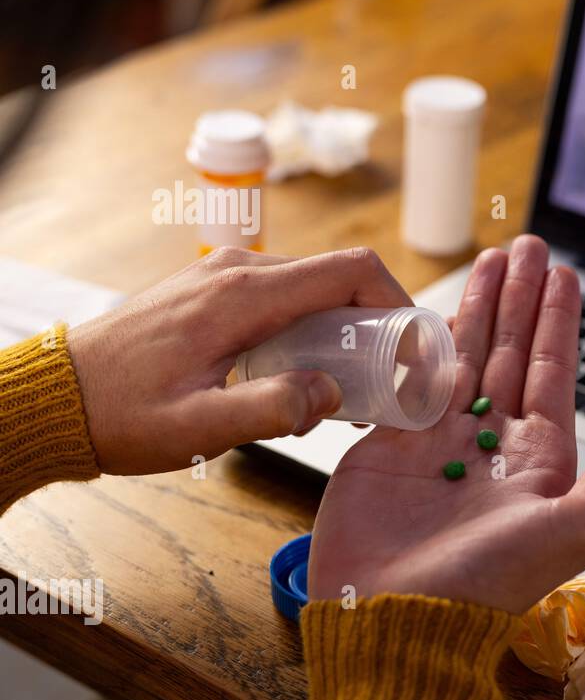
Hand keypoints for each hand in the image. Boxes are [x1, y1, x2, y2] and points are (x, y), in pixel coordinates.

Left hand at [67, 246, 412, 474]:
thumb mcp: (198, 428)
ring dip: (345, 325)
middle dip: (378, 321)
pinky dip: (312, 324)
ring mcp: (223, 276)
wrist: (55, 397)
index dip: (399, 301)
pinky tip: (304, 370)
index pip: (351, 271)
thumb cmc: (120, 414)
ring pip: (313, 286)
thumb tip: (333, 393)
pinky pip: (284, 294)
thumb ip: (272, 411)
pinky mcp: (213, 290)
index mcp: (243, 296)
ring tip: (349, 384)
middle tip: (390, 379)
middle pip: (339, 277)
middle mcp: (238, 271)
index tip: (415, 345)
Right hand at [308, 235, 584, 615]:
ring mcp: (437, 441)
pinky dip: (420, 340)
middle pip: (511, 352)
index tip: (562, 271)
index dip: (557, 319)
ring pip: (464, 356)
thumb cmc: (489, 583)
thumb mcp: (575, 525)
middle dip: (521, 298)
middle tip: (526, 244)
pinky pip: (408, 380)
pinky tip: (428, 306)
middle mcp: (491, 444)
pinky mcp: (387, 444)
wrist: (396, 623)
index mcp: (539, 459)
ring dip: (478, 307)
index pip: (552, 370)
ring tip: (489, 258)